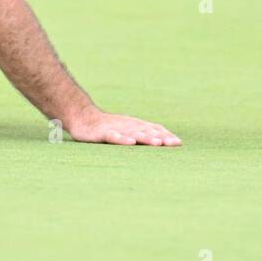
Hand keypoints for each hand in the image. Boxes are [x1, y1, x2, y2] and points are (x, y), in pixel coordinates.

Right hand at [64, 109, 181, 146]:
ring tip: (157, 143)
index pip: (154, 129)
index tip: (178, 143)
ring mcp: (116, 128)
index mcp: (135, 125)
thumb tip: (162, 141)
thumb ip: (142, 133)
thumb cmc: (108, 126)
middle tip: (173, 143)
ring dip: (146, 138)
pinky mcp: (103, 132)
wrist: (83, 116)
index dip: (166, 135)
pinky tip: (130, 143)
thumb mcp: (127, 129)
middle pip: (147, 131)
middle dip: (161, 137)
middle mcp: (128, 125)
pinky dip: (123, 139)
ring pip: (133, 133)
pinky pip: (114, 136)